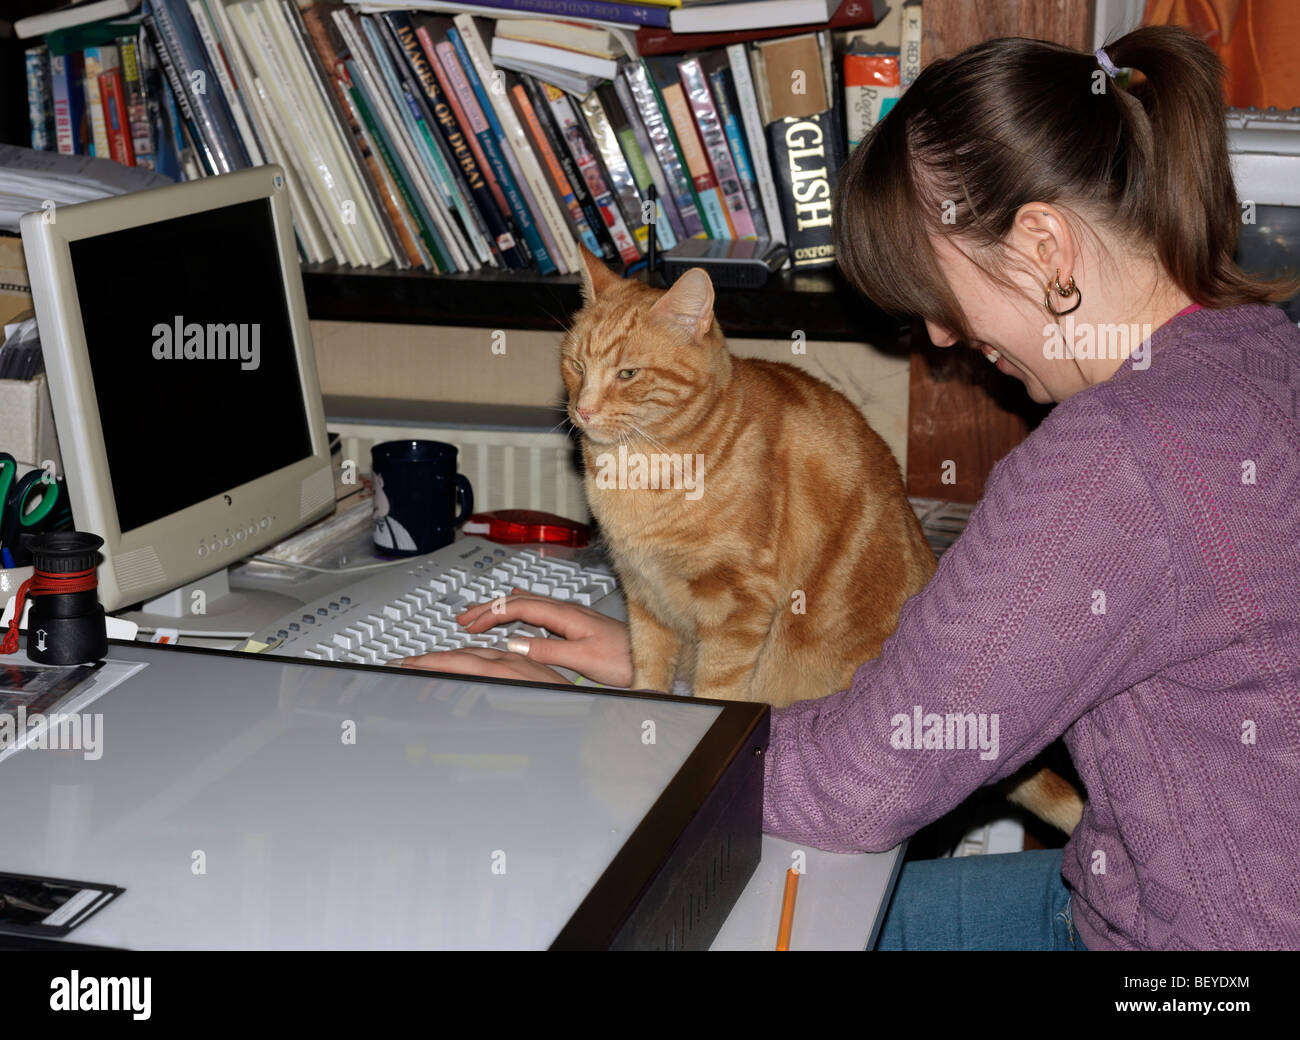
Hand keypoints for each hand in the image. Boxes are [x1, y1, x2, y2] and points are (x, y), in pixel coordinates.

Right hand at [399, 588, 632, 686]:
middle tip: (464, 617)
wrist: (652, 657)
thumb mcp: (582, 659)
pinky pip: (540, 610)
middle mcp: (568, 610)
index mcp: (566, 615)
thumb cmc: (625, 658)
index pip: (519, 607)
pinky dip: (520, 610)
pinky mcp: (578, 624)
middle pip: (520, 600)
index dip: (491, 613)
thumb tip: (513, 643)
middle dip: (490, 607)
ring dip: (503, 608)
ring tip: (481, 613)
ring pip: (529, 604)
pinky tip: (519, 611)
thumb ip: (547, 650)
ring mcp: (573, 615)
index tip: (470, 624)